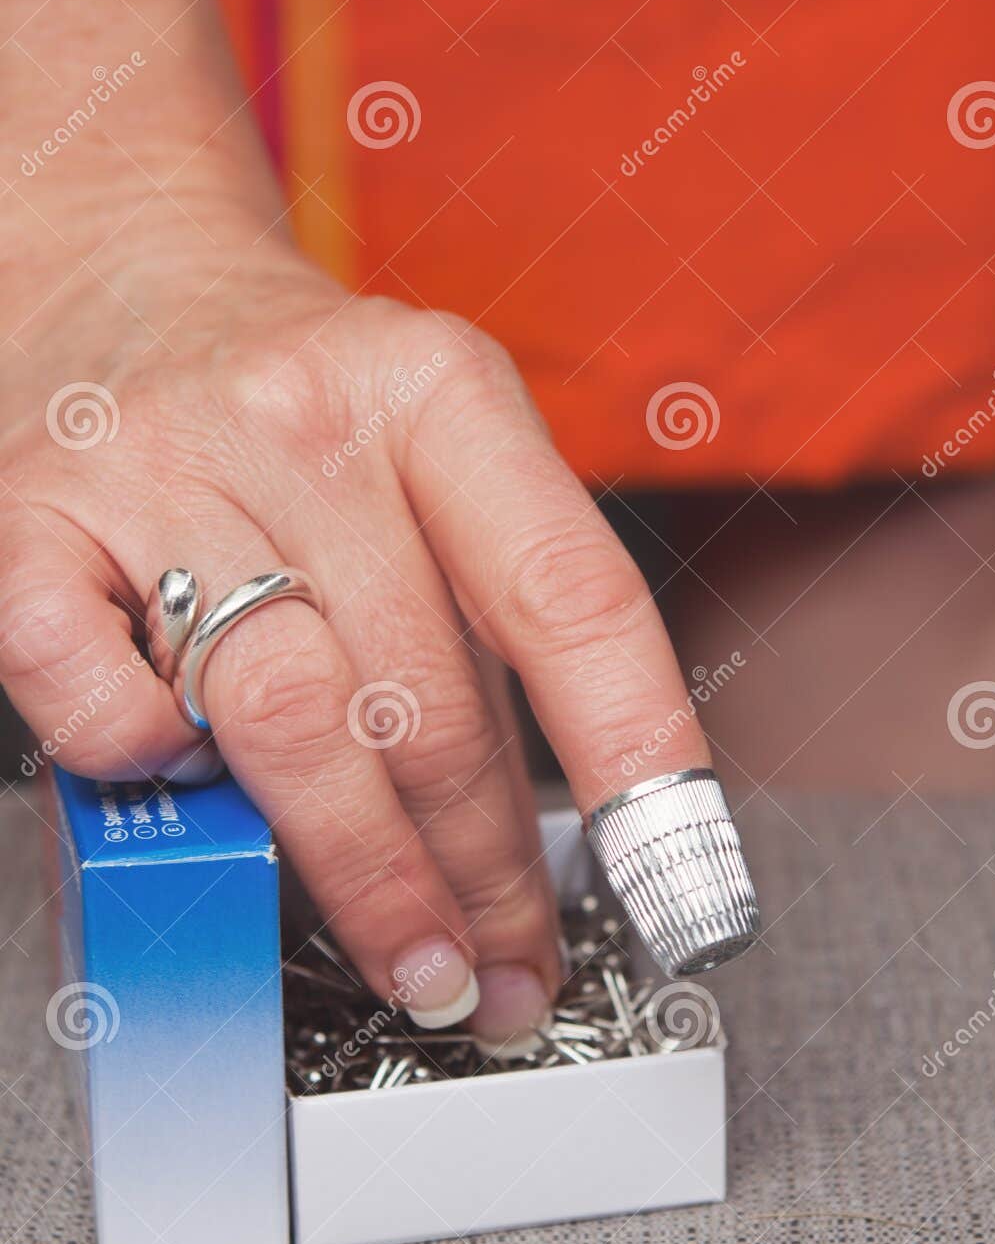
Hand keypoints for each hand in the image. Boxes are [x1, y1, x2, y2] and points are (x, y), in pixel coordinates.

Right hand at [0, 241, 712, 1048]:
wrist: (126, 279)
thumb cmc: (302, 402)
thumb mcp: (432, 445)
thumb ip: (489, 601)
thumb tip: (557, 823)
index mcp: (436, 389)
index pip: (570, 594)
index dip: (638, 755)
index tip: (681, 887)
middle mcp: (304, 418)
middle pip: (427, 697)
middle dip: (490, 872)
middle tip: (518, 964)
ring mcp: (159, 467)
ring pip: (286, 719)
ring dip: (370, 876)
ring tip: (425, 962)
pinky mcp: (31, 521)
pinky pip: (97, 699)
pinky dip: (150, 770)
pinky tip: (195, 786)